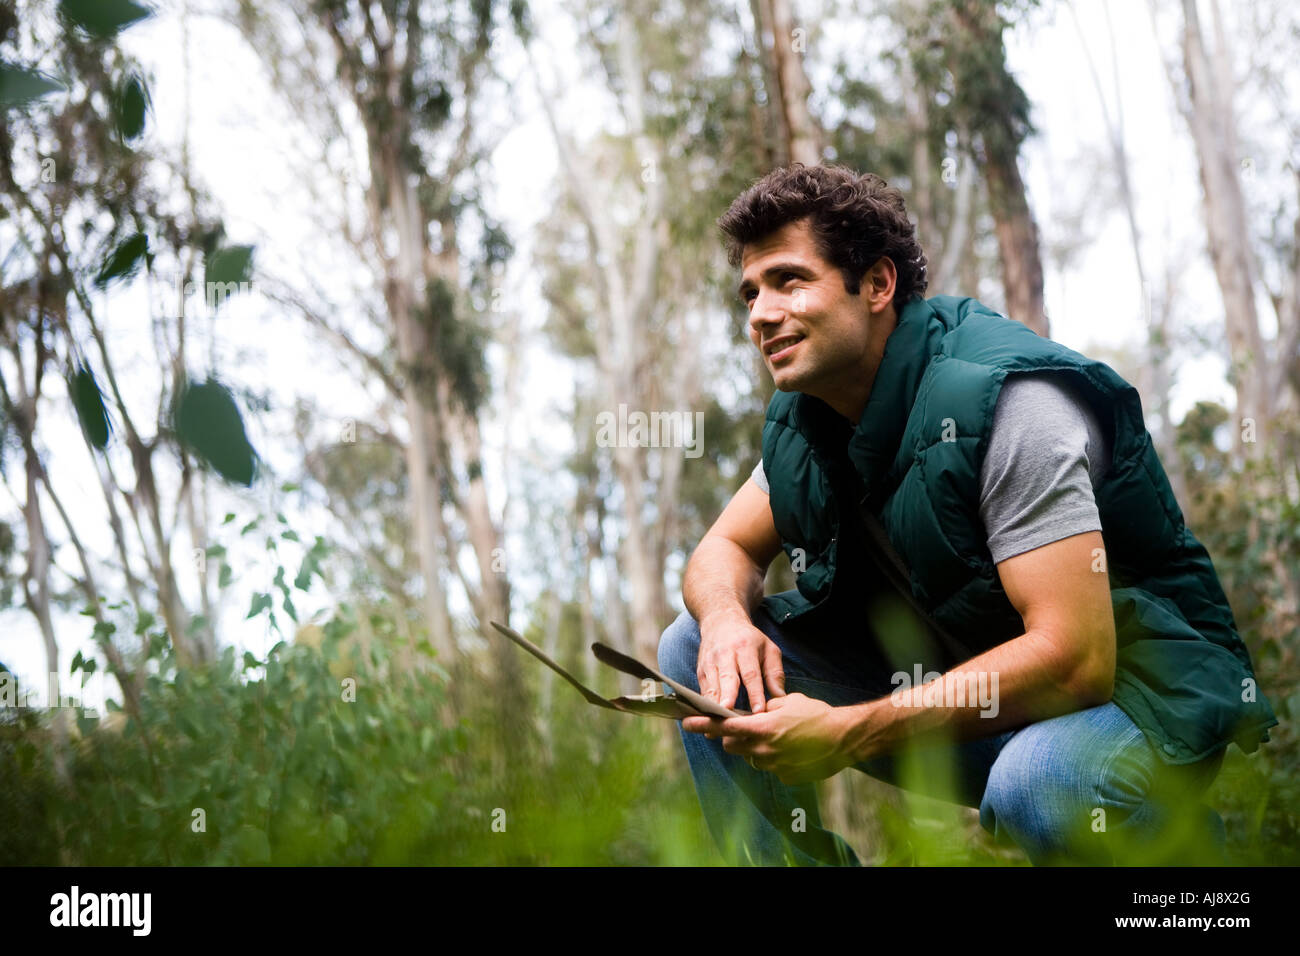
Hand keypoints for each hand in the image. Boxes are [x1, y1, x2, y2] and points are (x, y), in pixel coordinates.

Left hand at [682, 692, 855, 783]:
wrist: (843, 738)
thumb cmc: (817, 715)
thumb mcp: (788, 702)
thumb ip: (767, 707)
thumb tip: (759, 711)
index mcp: (762, 728)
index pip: (724, 728)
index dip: (703, 725)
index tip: (686, 723)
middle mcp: (764, 750)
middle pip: (733, 746)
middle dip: (732, 738)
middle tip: (743, 729)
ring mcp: (775, 766)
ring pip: (752, 758)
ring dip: (756, 749)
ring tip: (778, 737)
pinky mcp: (786, 776)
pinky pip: (772, 768)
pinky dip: (776, 759)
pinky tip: (793, 750)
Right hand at [697, 610, 784, 712]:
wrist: (721, 621)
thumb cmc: (749, 639)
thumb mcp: (768, 649)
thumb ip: (775, 673)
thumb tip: (780, 698)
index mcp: (745, 648)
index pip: (751, 674)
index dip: (754, 693)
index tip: (759, 711)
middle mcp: (725, 654)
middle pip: (727, 679)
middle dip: (727, 698)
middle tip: (729, 715)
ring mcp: (710, 662)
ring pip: (711, 687)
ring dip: (715, 707)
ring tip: (718, 727)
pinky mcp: (700, 671)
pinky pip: (703, 691)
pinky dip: (706, 706)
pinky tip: (710, 721)